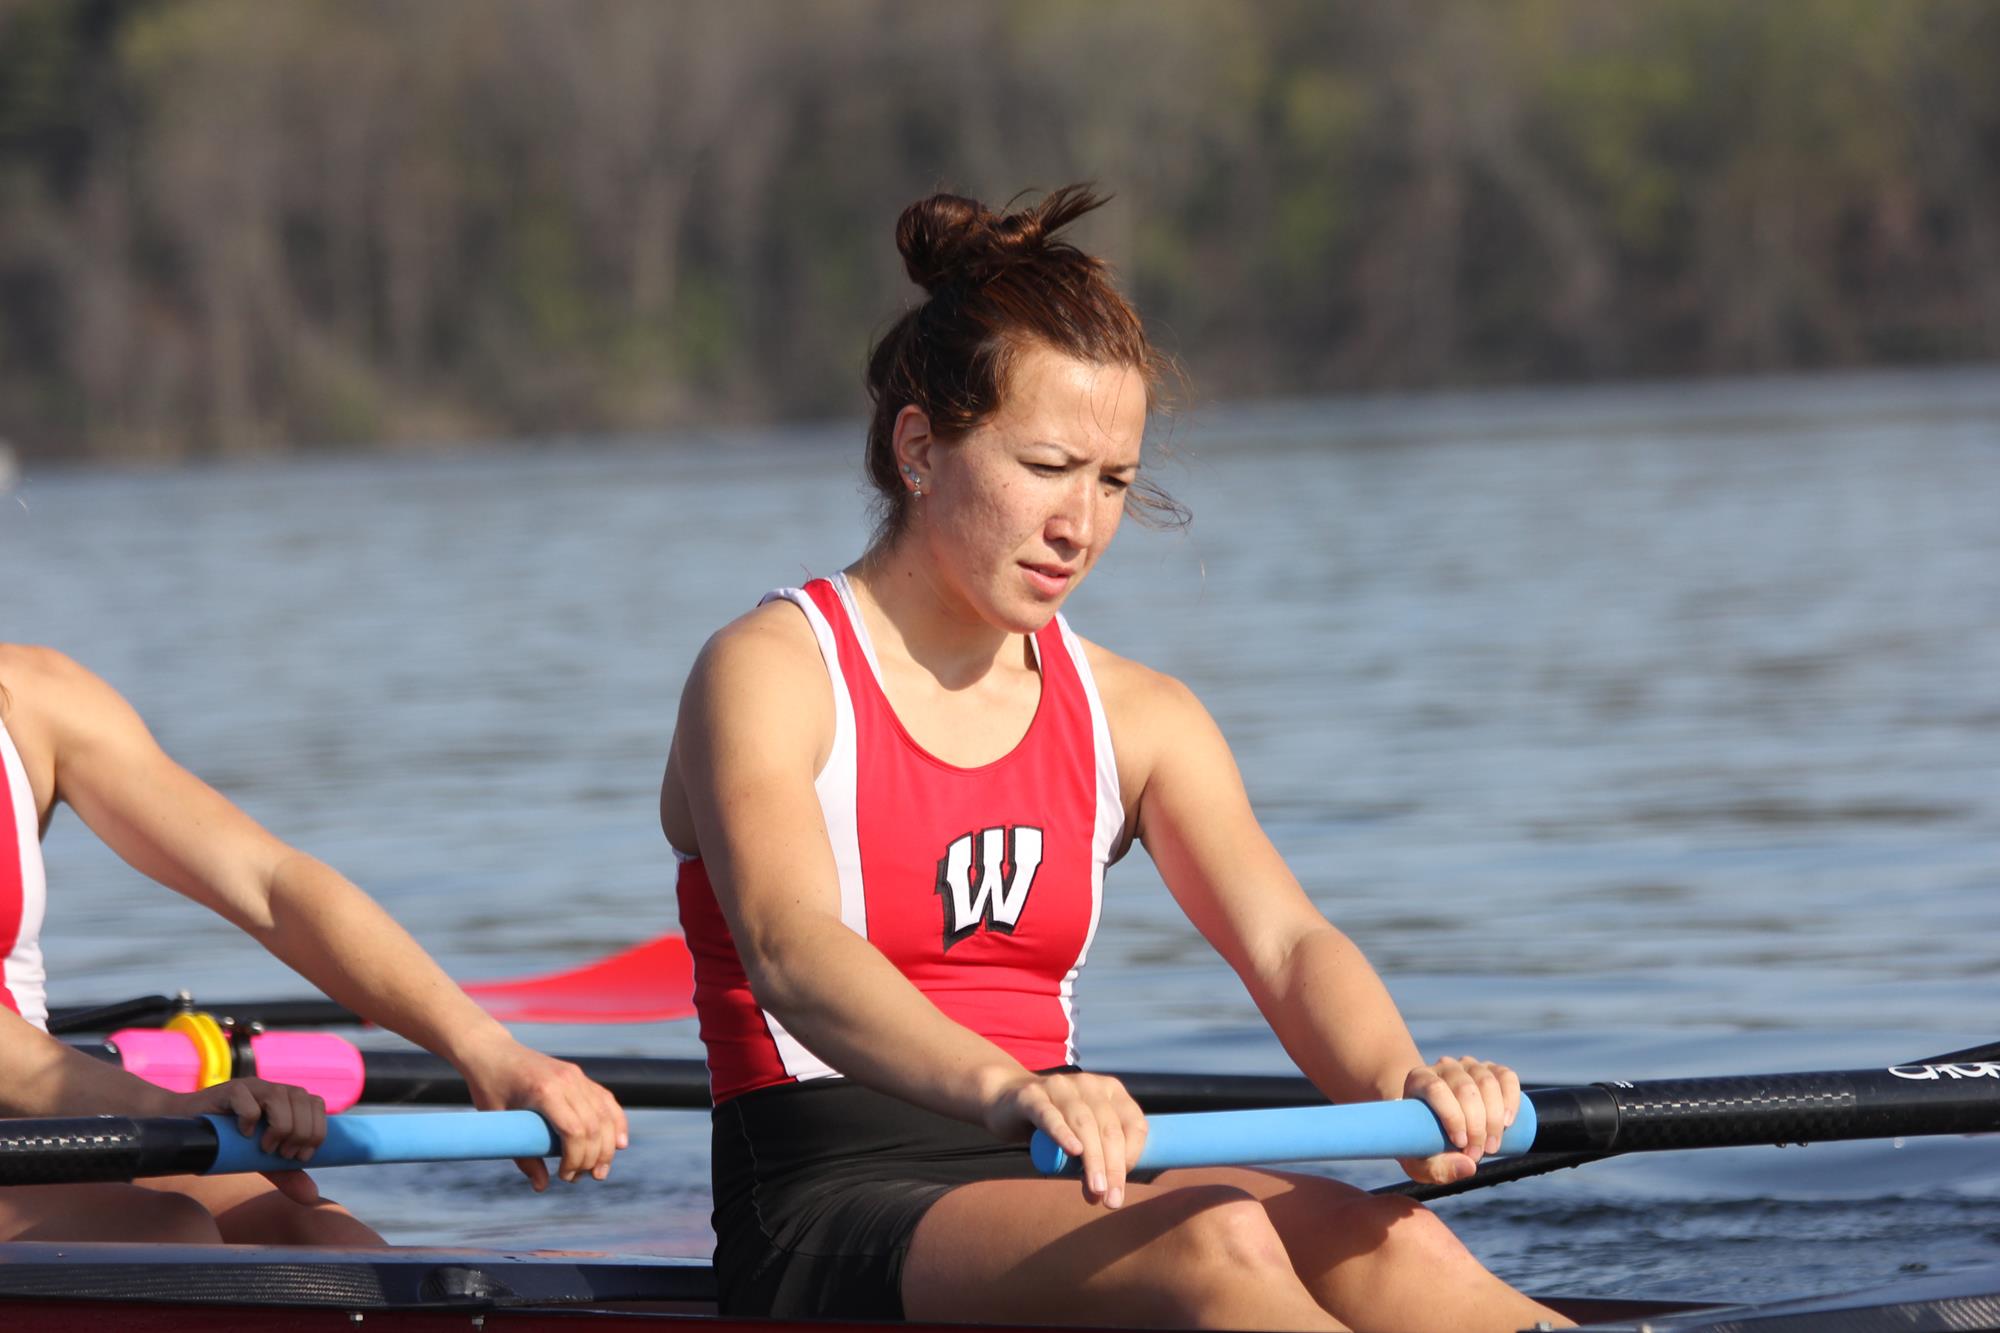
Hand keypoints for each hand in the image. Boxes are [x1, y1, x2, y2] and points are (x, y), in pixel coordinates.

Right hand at [179, 1076, 327, 1205]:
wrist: (190, 1133)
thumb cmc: (232, 1144)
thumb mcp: (263, 1160)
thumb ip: (287, 1174)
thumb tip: (313, 1197)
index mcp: (289, 1100)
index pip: (317, 1105)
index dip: (315, 1132)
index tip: (298, 1157)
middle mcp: (275, 1089)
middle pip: (304, 1101)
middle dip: (299, 1134)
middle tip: (280, 1154)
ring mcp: (254, 1086)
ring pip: (280, 1097)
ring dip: (280, 1127)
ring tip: (265, 1148)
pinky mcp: (231, 1090)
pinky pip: (249, 1101)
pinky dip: (250, 1120)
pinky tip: (243, 1134)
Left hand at [458, 1038, 629, 1189]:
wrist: (492, 1052)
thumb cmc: (489, 1089)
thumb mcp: (499, 1126)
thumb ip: (523, 1157)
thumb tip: (542, 1186)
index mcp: (545, 1091)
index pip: (574, 1131)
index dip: (576, 1159)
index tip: (564, 1176)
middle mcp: (566, 1081)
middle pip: (594, 1125)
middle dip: (593, 1158)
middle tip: (581, 1178)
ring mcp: (576, 1076)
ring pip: (605, 1114)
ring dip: (608, 1146)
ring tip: (600, 1171)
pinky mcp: (579, 1075)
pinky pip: (606, 1100)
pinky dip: (616, 1123)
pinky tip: (620, 1143)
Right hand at [983, 1070, 1147, 1208]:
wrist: (1004, 1100)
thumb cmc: (1053, 1122)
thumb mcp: (1082, 1137)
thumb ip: (1096, 1160)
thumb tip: (1107, 1197)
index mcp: (1111, 1091)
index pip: (1133, 1123)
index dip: (1132, 1156)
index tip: (1121, 1186)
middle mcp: (1089, 1084)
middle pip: (1109, 1128)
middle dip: (1113, 1167)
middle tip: (1112, 1200)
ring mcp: (1060, 1086)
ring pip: (1083, 1123)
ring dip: (1093, 1159)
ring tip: (1096, 1189)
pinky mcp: (1032, 1096)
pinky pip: (1049, 1115)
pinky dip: (1063, 1133)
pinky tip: (1072, 1151)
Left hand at [1397, 1054, 1520, 1184]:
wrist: (1434, 1124)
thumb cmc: (1423, 1141)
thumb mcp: (1420, 1161)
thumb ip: (1438, 1168)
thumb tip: (1469, 1166)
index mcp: (1419, 1080)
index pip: (1436, 1089)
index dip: (1452, 1116)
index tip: (1461, 1144)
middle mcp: (1444, 1067)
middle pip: (1464, 1088)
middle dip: (1477, 1125)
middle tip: (1478, 1154)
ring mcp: (1469, 1066)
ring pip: (1487, 1082)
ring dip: (1495, 1118)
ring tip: (1492, 1147)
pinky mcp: (1490, 1069)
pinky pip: (1506, 1076)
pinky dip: (1511, 1098)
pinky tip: (1508, 1122)